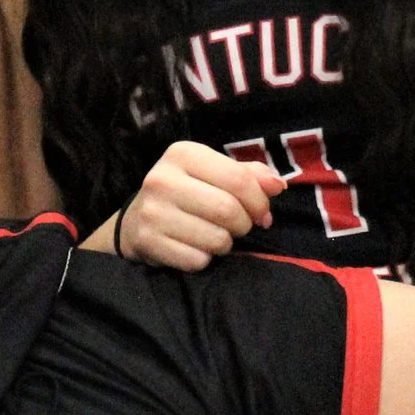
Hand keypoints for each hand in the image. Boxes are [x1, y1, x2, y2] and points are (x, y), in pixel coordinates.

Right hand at [116, 140, 284, 271]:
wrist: (135, 222)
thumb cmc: (184, 193)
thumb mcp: (211, 173)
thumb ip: (247, 175)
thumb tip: (279, 185)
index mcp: (183, 153)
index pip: (238, 179)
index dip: (260, 201)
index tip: (262, 213)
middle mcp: (163, 179)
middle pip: (228, 210)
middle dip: (244, 224)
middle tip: (240, 227)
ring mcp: (153, 212)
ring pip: (216, 239)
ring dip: (225, 243)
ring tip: (214, 235)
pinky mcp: (148, 242)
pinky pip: (198, 260)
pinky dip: (205, 259)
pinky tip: (195, 247)